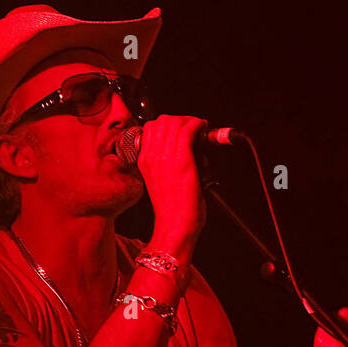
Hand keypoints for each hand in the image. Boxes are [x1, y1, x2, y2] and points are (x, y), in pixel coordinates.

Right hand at [135, 114, 207, 253]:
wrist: (174, 226)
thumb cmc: (173, 209)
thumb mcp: (161, 180)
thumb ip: (165, 162)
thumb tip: (184, 146)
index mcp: (144, 160)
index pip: (151, 127)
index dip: (169, 124)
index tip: (181, 129)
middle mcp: (151, 155)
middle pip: (163, 121)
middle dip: (181, 120)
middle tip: (193, 128)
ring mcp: (165, 156)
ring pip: (176, 122)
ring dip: (191, 121)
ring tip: (200, 129)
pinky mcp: (181, 160)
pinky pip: (188, 129)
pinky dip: (198, 126)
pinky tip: (203, 131)